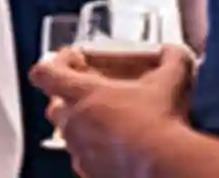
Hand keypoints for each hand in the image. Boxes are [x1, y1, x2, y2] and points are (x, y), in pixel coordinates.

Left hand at [30, 46, 193, 176]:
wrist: (164, 167)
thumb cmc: (159, 125)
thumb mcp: (169, 82)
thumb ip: (171, 60)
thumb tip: (174, 53)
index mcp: (83, 93)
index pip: (44, 73)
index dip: (55, 63)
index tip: (73, 60)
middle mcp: (74, 121)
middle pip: (54, 105)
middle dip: (68, 98)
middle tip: (91, 94)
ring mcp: (79, 149)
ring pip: (68, 133)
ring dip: (82, 125)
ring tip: (108, 122)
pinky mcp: (88, 171)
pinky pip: (82, 158)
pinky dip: (94, 151)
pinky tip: (117, 147)